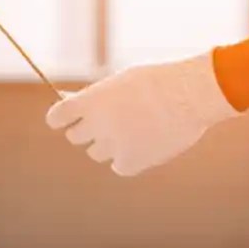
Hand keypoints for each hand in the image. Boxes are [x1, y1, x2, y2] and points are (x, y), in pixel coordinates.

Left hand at [46, 53, 238, 176]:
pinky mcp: (132, 162)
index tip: (67, 119)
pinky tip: (144, 144)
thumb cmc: (158, 82)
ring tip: (134, 130)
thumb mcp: (120, 81)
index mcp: (89, 101)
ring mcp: (113, 145)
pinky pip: (118, 166)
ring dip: (108, 144)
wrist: (191, 95)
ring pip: (96, 153)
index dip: (60, 119)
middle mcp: (96, 124)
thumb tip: (68, 102)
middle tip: (107, 123)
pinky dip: (127, 159)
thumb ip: (94, 96)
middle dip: (87, 130)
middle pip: (75, 137)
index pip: (56, 118)